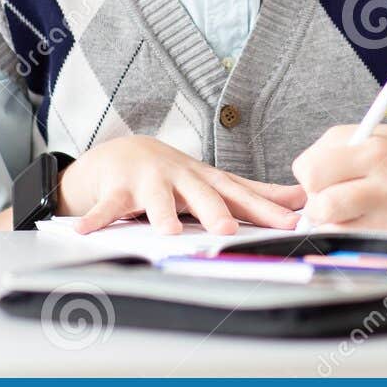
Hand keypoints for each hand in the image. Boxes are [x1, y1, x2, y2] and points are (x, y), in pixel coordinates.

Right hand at [57, 135, 304, 234]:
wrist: (125, 153)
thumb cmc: (179, 175)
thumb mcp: (217, 182)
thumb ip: (256, 193)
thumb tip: (300, 199)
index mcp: (208, 181)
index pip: (242, 195)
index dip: (266, 208)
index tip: (290, 221)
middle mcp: (182, 178)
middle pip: (202, 194)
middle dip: (215, 211)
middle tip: (226, 229)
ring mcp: (150, 181)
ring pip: (156, 199)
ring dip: (161, 214)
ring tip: (165, 233)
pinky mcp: (118, 189)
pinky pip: (106, 206)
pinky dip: (96, 218)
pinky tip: (85, 231)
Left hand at [291, 125, 386, 231]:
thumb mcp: (368, 133)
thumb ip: (328, 148)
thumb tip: (301, 175)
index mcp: (374, 152)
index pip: (312, 172)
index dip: (308, 174)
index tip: (318, 174)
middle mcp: (384, 187)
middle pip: (320, 208)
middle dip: (315, 204)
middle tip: (327, 197)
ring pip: (334, 232)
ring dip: (332, 223)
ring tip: (347, 209)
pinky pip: (355, 244)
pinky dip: (351, 234)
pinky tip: (363, 220)